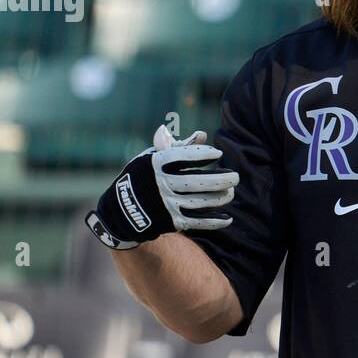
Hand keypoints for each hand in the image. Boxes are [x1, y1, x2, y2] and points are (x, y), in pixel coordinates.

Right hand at [86, 125, 239, 249]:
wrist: (121, 211)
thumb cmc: (142, 177)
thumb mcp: (152, 158)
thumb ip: (178, 146)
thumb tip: (202, 134)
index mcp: (155, 164)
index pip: (183, 157)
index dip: (203, 154)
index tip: (218, 153)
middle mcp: (161, 185)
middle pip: (197, 182)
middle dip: (220, 179)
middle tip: (236, 176)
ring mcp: (166, 204)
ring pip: (200, 202)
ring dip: (220, 198)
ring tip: (230, 192)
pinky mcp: (170, 222)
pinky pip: (197, 222)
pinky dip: (214, 221)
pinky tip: (228, 218)